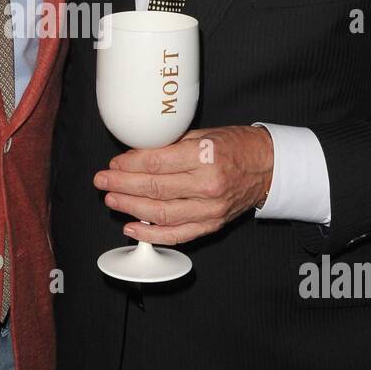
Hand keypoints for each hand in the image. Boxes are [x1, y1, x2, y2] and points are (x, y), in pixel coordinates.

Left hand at [94, 125, 273, 245]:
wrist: (268, 167)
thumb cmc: (237, 147)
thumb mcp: (203, 134)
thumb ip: (170, 145)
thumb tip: (136, 154)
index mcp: (205, 157)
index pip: (156, 163)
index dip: (129, 165)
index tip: (114, 163)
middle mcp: (207, 185)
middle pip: (153, 188)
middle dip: (122, 185)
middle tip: (103, 181)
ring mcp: (210, 209)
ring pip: (160, 214)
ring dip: (130, 207)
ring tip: (112, 200)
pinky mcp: (211, 224)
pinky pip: (176, 235)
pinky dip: (151, 234)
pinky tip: (132, 227)